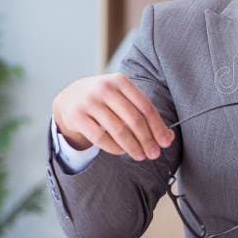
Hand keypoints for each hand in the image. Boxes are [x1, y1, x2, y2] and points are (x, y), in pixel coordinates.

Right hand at [52, 73, 173, 161]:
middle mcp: (105, 88)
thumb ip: (144, 114)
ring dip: (133, 146)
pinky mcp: (76, 116)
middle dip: (147, 139)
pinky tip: (122, 152)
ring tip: (140, 156)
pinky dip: (114, 147)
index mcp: (121, 81)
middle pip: (134, 119)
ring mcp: (89, 101)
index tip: (165, 142)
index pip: (146, 107)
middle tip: (154, 153)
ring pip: (118, 130)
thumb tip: (168, 137)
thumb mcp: (123, 98)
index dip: (158, 127)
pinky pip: (100, 137)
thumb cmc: (105, 100)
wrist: (69, 97)